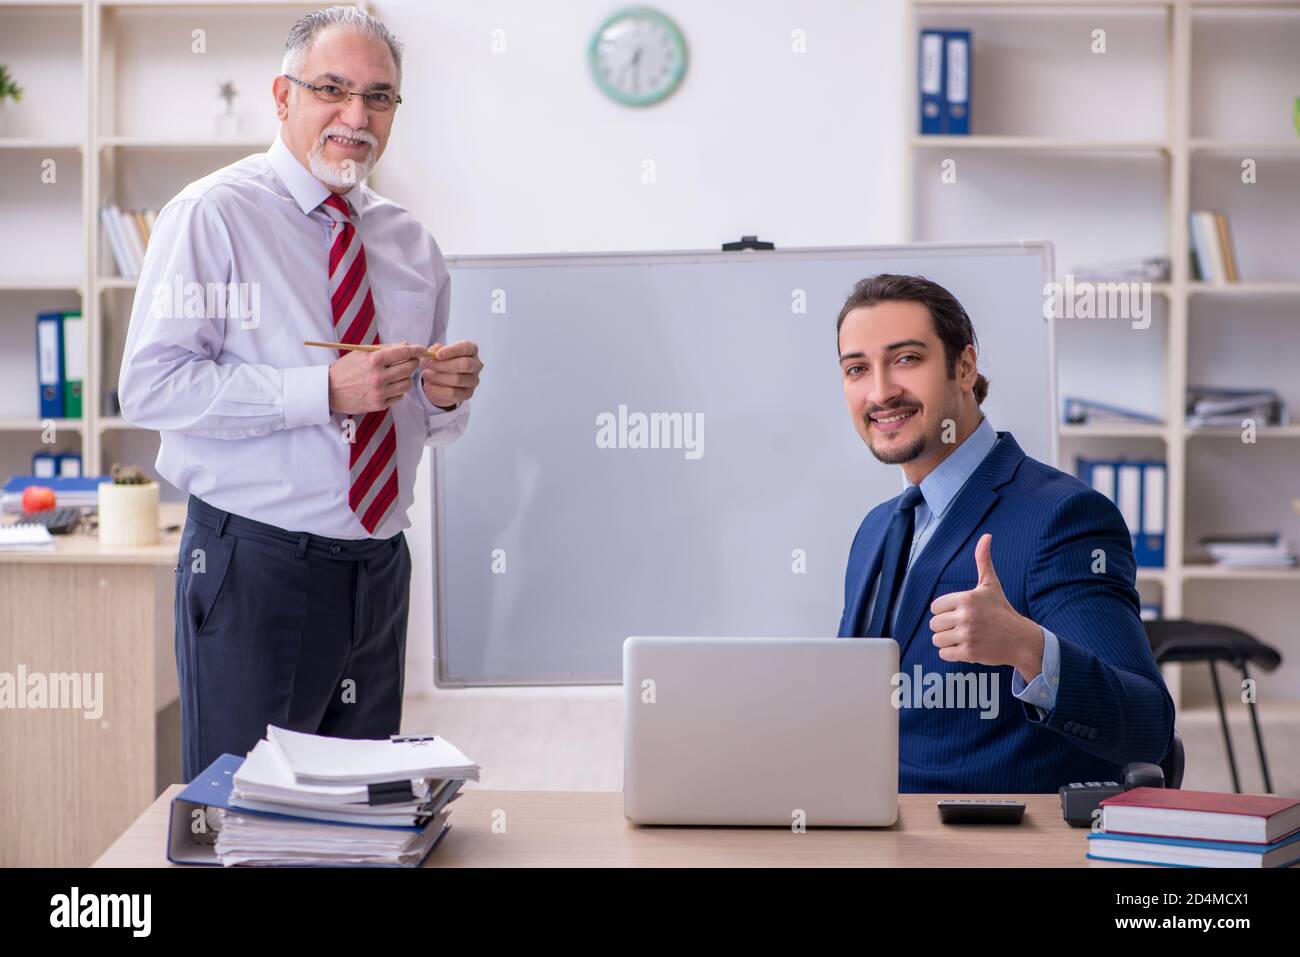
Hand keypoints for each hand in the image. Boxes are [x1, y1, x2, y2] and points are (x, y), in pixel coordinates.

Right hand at [328, 342, 428, 414]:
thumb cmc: (346, 368)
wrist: (329, 390)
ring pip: (407, 384)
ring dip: (406, 378)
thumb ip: (386, 349)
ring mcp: (379, 392)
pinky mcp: (379, 405)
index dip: (417, 350)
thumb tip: (406, 345)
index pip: (404, 352)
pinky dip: (398, 390)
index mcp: (374, 360)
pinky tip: (389, 385)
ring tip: (397, 374)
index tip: (423, 349)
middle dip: (413, 363)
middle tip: (411, 361)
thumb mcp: (362, 353)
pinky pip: (399, 396)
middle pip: (409, 368)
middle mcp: (378, 377)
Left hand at [420, 340, 482, 409]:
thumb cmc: (440, 361)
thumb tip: (429, 353)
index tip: (438, 355)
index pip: (466, 348)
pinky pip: (453, 394)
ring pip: (458, 380)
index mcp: (471, 350)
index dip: (452, 351)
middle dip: (444, 365)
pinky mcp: (468, 394)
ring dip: (438, 377)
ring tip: (426, 374)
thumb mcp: (435, 352)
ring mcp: (473, 380)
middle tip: (429, 365)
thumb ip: (433, 350)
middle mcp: (476, 365)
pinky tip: (428, 386)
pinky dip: (438, 390)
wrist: (439, 379)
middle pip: (465, 365)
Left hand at [928, 533, 1044, 681]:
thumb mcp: (991, 585)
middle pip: (934, 624)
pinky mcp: (969, 652)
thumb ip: (983, 561)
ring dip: (947, 641)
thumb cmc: (1002, 611)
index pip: (935, 607)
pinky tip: (964, 647)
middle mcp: (965, 616)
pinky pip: (943, 654)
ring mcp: (967, 635)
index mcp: (966, 598)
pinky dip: (951, 653)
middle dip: (945, 627)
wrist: (1020, 639)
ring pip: (937, 640)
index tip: (959, 613)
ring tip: (963, 637)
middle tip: (961, 627)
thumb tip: (986, 536)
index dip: (944, 611)